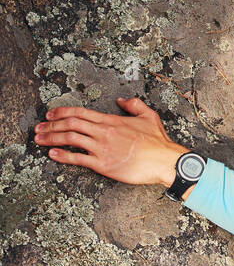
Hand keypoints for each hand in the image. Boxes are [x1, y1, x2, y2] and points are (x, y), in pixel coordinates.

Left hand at [33, 97, 188, 187]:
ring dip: (51, 138)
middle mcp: (103, 132)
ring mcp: (101, 148)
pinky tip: (52, 154)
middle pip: (70, 124)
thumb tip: (122, 100)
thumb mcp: (148, 115)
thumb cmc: (157, 141)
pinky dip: (62, 156)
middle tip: (38, 127)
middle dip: (50, 125)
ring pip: (70, 139)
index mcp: (111, 120)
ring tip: (39, 139)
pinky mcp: (103, 165)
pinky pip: (77, 159)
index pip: (80, 112)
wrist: (164, 160)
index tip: (49, 114)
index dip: (61, 112)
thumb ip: (133, 105)